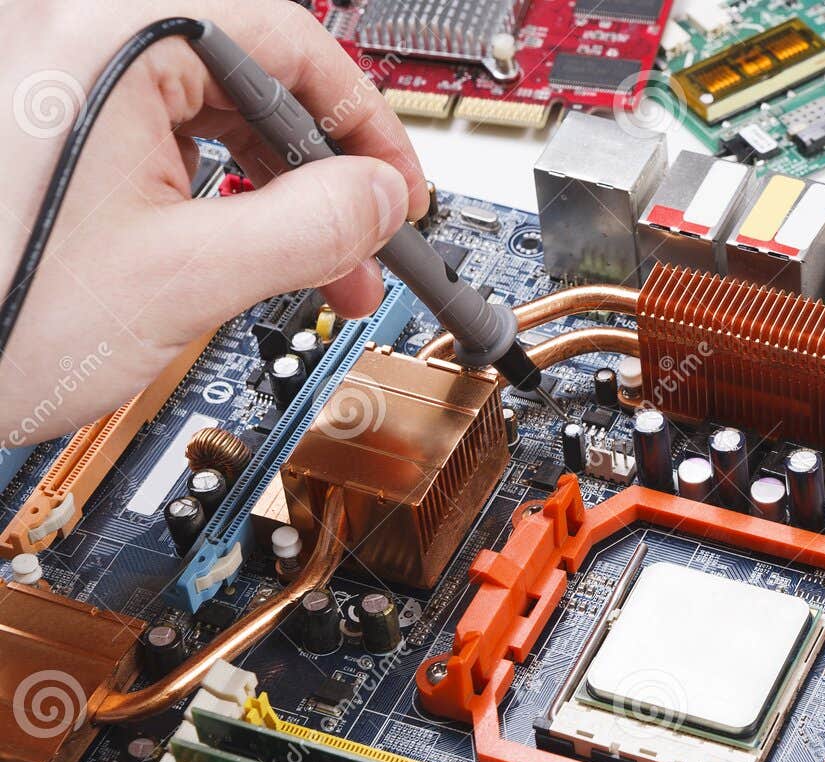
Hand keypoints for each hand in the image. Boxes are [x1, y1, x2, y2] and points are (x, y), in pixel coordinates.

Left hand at [0, 0, 427, 443]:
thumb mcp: (188, 277)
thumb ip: (311, 227)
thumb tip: (379, 199)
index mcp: (107, 33)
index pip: (287, 41)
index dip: (365, 124)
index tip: (398, 191)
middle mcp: (68, 31)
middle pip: (249, 72)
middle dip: (323, 171)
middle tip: (365, 246)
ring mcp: (47, 73)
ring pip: (206, 106)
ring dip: (274, 187)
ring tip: (314, 268)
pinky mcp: (36, 118)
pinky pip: (154, 129)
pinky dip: (213, 188)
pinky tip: (242, 246)